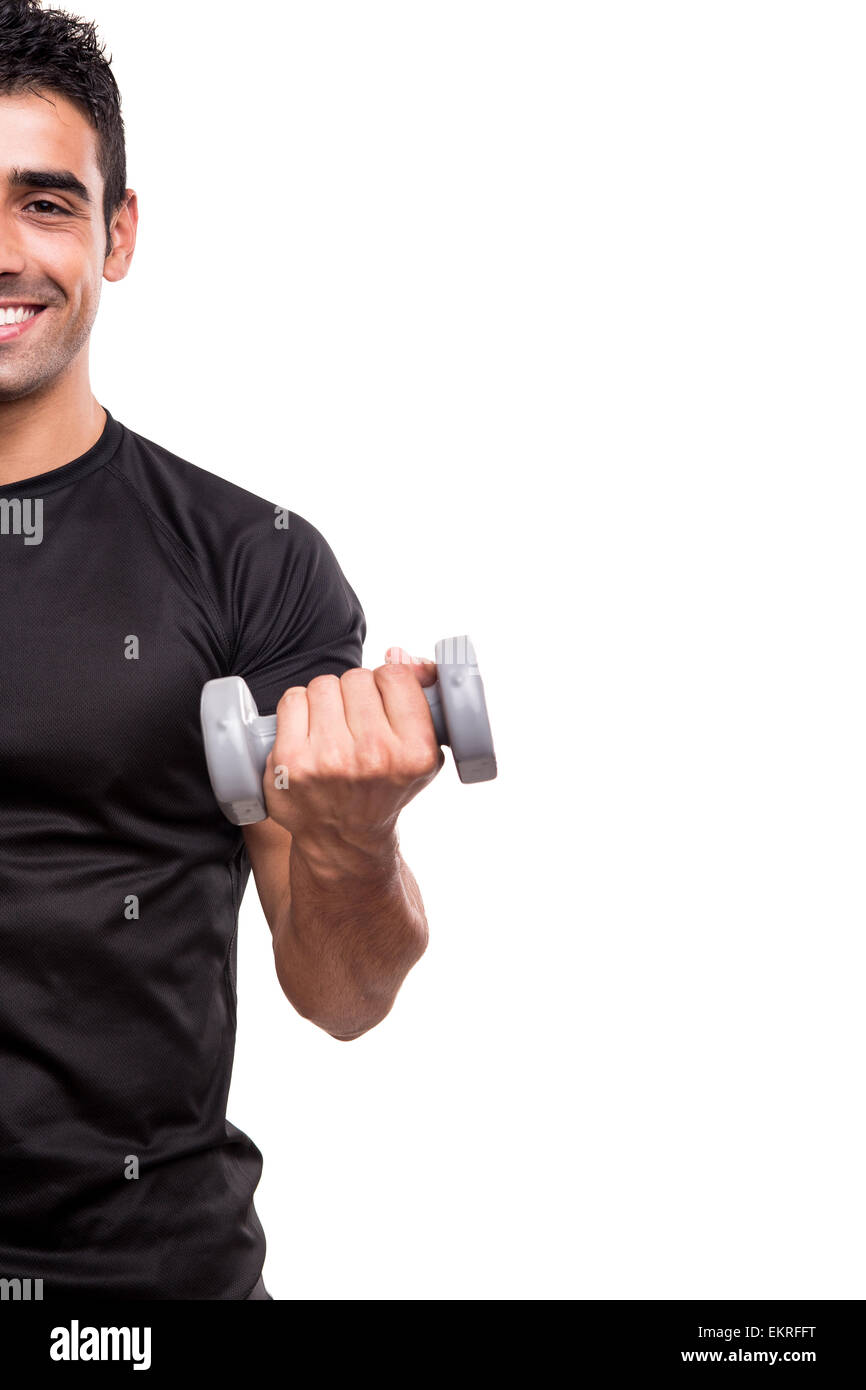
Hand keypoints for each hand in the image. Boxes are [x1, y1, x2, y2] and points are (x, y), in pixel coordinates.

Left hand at [262, 646, 445, 849]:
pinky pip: (293, 699)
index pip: (395, 676)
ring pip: (324, 685)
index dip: (388, 682)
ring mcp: (329, 760)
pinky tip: (308, 732)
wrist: (344, 838)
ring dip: (326, 699)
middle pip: (357, 678)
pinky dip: (298, 708)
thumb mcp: (421, 752)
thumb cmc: (384, 787)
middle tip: (356, 721)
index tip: (384, 700)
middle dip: (356, 692)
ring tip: (332, 727)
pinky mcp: (291, 761)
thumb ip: (421, 698)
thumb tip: (400, 654)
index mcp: (414, 753)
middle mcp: (373, 757)